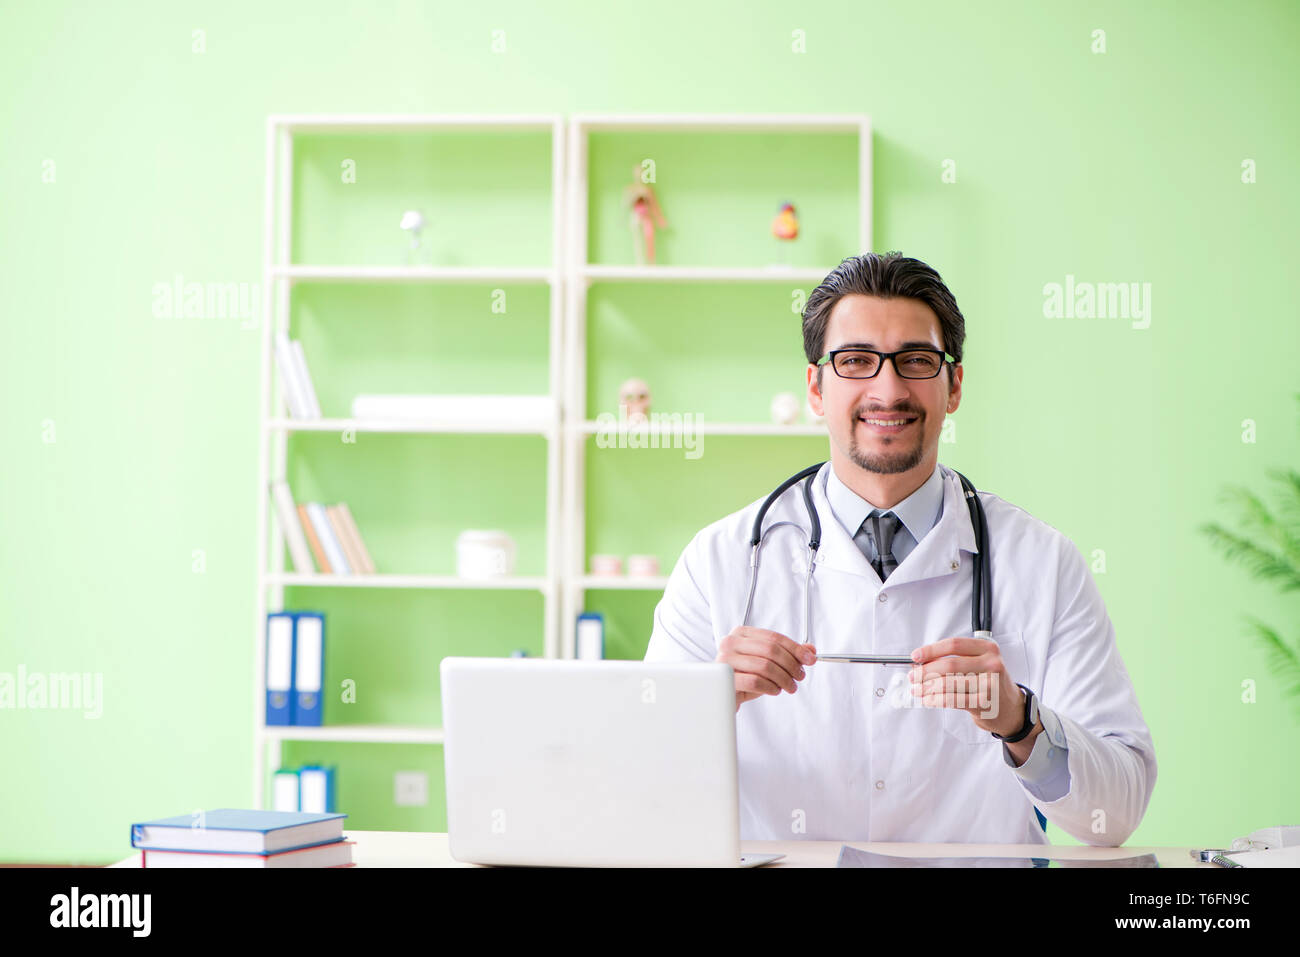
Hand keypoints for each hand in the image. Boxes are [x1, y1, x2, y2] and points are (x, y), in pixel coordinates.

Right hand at [716, 626, 815, 711]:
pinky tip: (774, 690)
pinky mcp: (725, 677)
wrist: (722, 694)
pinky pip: (755, 681)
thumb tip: (810, 649)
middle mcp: (731, 642)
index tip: (810, 659)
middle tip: (800, 676)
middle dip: (791, 665)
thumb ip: (787, 654)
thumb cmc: (744, 677)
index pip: (774, 637)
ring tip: (789, 686)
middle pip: (771, 650)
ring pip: (765, 666)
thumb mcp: (767, 663)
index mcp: (741, 633)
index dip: (795, 648)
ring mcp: (725, 659)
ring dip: (783, 678)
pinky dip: (771, 687)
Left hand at [908, 636, 1023, 735]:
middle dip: (925, 671)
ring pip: (948, 683)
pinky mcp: (983, 703)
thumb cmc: (989, 682)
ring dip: (927, 687)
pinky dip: (934, 700)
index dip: (931, 650)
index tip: (916, 656)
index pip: (954, 644)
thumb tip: (921, 662)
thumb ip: (954, 658)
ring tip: (917, 689)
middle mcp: (991, 664)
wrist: (1010, 708)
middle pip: (949, 664)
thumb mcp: (978, 663)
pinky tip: (927, 700)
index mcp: (988, 648)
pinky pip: (951, 700)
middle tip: (913, 676)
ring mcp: (989, 684)